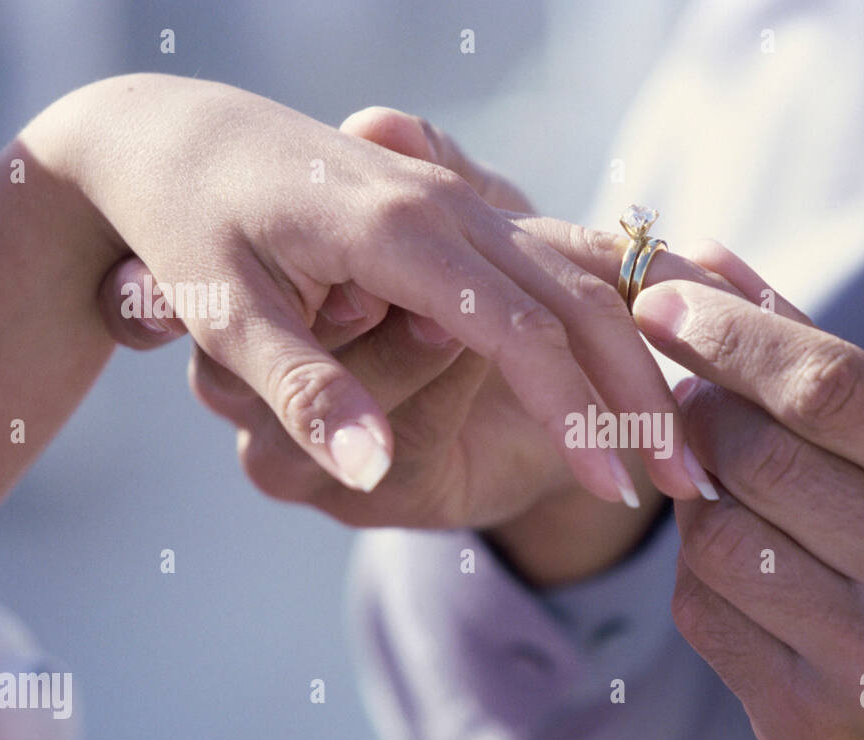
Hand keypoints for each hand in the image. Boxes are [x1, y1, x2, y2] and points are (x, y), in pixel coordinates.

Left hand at [31, 73, 707, 504]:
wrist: (178, 131)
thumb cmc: (188, 223)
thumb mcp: (223, 315)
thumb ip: (302, 393)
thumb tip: (375, 473)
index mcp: (395, 233)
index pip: (517, 333)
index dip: (571, 413)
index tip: (614, 485)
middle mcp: (444, 212)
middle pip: (577, 306)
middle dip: (636, 395)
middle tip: (685, 482)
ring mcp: (459, 208)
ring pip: (579, 286)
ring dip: (633, 367)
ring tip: (672, 447)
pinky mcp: (461, 216)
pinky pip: (556, 269)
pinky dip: (606, 326)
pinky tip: (640, 375)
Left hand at [632, 241, 863, 739]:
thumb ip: (832, 363)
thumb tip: (706, 262)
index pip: (828, 389)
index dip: (728, 333)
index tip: (660, 296)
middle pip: (757, 459)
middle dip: (702, 408)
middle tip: (696, 393)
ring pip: (714, 537)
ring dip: (700, 491)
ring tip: (732, 480)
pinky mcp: (811, 731)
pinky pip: (701, 613)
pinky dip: (703, 566)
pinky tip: (745, 558)